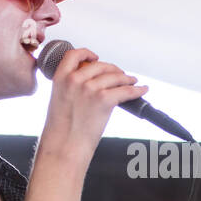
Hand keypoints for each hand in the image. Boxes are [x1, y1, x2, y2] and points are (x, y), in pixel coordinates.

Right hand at [40, 47, 147, 163]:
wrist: (64, 147)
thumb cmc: (60, 130)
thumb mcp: (58, 100)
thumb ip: (70, 88)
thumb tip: (88, 84)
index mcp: (60, 78)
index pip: (74, 55)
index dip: (87, 53)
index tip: (95, 57)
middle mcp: (75, 79)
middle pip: (100, 65)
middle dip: (113, 69)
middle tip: (119, 74)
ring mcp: (90, 88)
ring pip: (115, 76)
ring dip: (127, 78)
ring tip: (132, 81)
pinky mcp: (104, 99)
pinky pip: (126, 90)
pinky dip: (137, 90)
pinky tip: (141, 90)